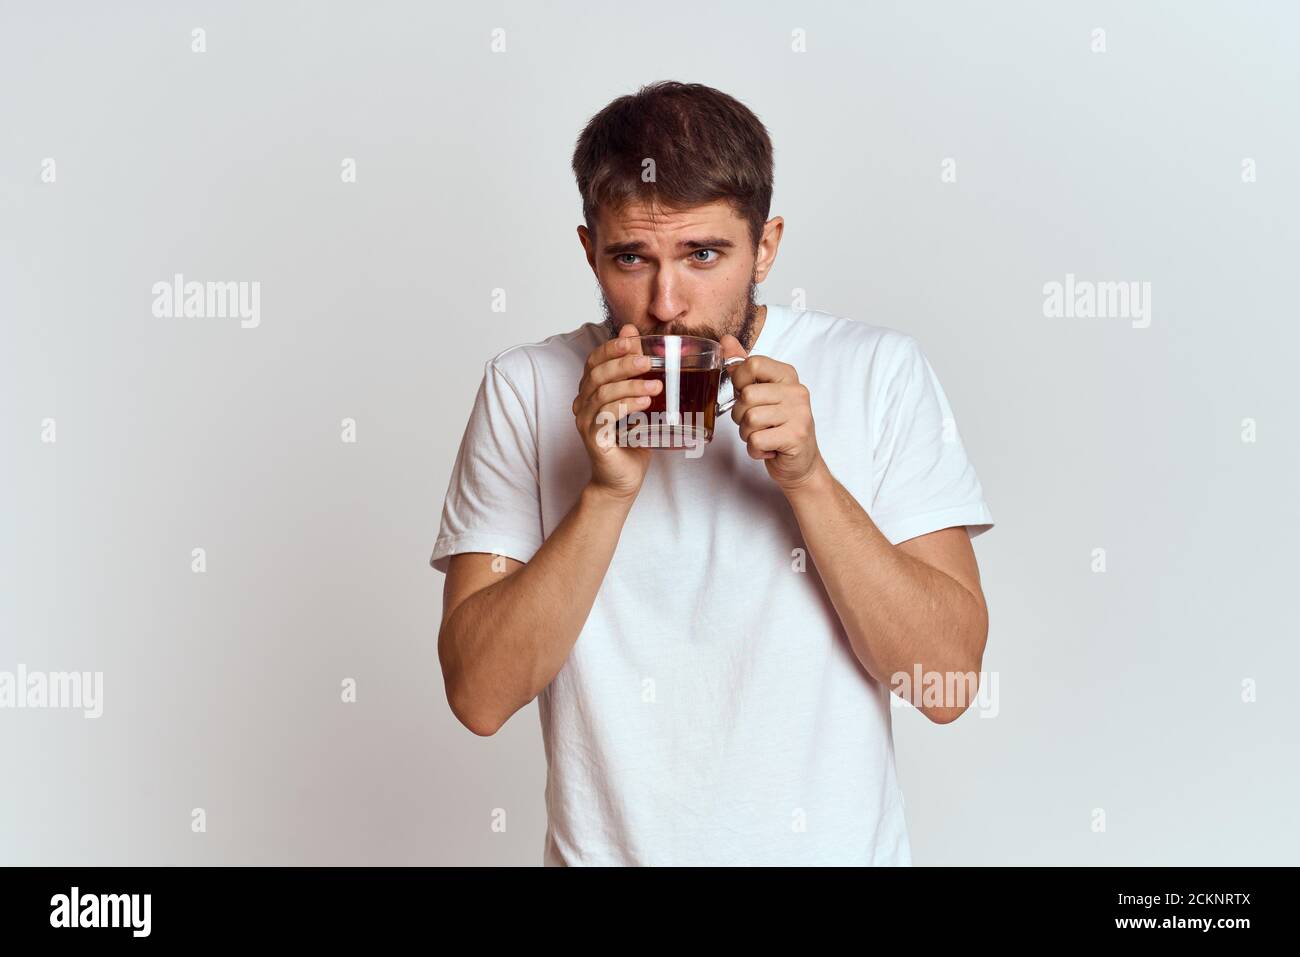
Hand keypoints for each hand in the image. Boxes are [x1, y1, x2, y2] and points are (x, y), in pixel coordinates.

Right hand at [572, 323, 662, 501]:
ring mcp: (586, 421)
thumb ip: (640, 376)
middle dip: (623, 363)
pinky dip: (626, 405)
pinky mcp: (593, 438)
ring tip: (656, 386)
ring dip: (630, 385)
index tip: (632, 339)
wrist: (623, 479)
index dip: (611, 347)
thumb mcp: (640, 403)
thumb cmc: (632, 441)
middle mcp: (584, 403)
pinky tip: (645, 403)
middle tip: (649, 362)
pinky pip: (605, 415)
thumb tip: (644, 343)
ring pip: (602, 393)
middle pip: (597, 373)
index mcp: (592, 390)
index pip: (594, 360)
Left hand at [719, 334, 827, 491]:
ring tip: (763, 436)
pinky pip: (756, 440)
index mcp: (787, 375)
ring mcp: (799, 414)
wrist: (800, 463)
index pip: (753, 363)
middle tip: (756, 424)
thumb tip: (725, 340)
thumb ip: (743, 368)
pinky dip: (755, 450)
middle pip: (747, 396)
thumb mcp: (761, 394)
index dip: (740, 382)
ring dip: (748, 434)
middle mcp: (797, 391)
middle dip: (741, 415)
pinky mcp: (796, 437)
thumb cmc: (777, 427)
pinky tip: (768, 448)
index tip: (747, 396)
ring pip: (749, 419)